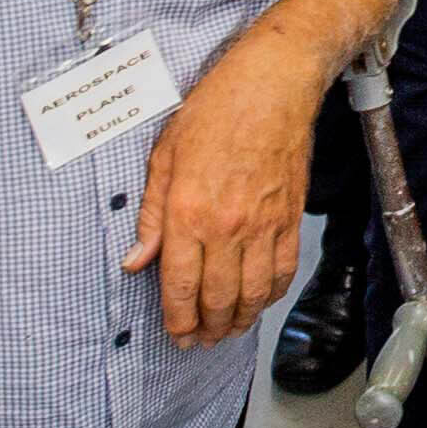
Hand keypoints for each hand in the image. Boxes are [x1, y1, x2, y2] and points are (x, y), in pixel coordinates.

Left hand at [128, 45, 318, 344]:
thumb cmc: (216, 110)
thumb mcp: (164, 157)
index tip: (176, 333)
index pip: (179, 285)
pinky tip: (259, 301)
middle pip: (217, 298)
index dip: (177, 318)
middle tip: (199, 340)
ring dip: (238, 320)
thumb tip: (136, 260)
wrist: (272, 86)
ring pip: (252, 293)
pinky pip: (282, 271)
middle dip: (206, 328)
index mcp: (188, 212)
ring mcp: (263, 226)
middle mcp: (227, 226)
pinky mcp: (290, 219)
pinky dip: (270, 295)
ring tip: (227, 330)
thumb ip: (151, 215)